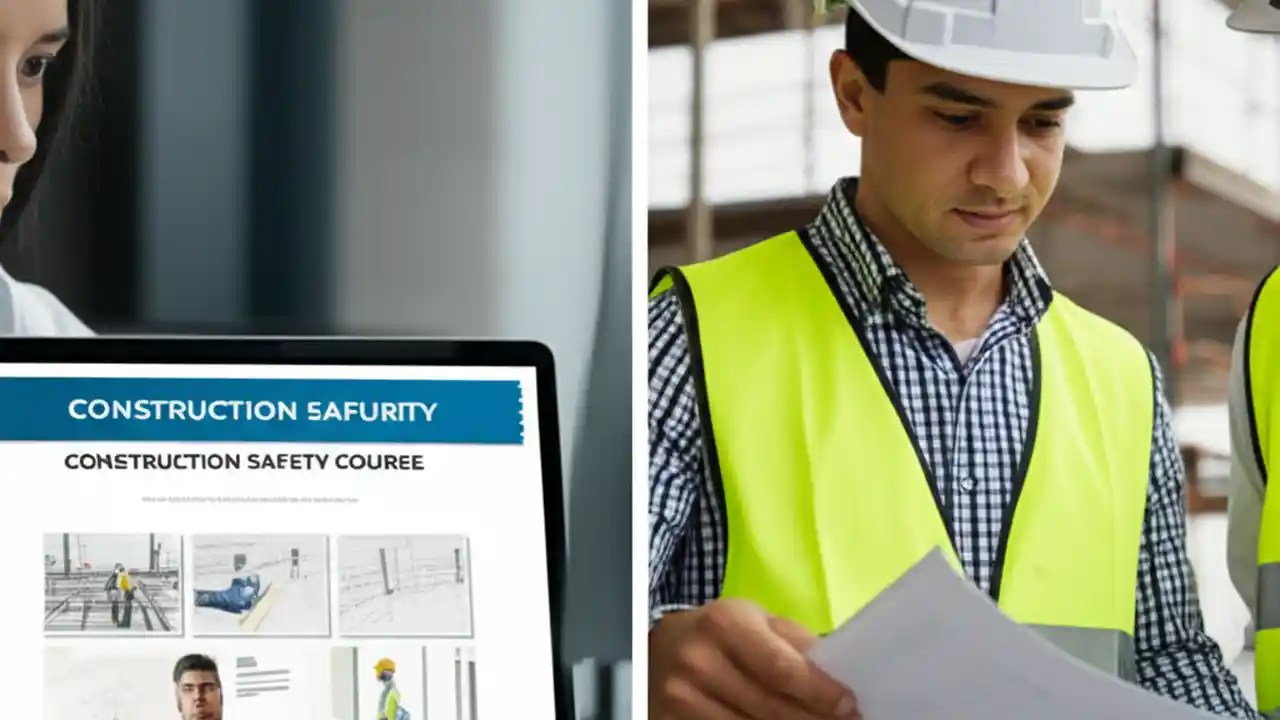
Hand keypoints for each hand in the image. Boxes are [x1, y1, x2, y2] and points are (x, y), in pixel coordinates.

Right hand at [650, 598, 859, 719]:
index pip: (783, 670)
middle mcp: (699, 662)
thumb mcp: (756, 620)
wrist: (658, 648)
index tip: (849, 706)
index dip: (821, 694)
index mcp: (725, 624)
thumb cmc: (719, 632)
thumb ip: (796, 643)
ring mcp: (682, 699)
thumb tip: (840, 676)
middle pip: (773, 709)